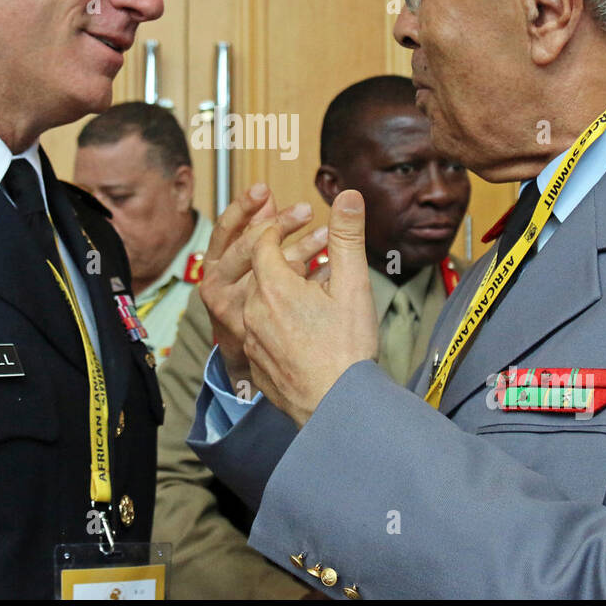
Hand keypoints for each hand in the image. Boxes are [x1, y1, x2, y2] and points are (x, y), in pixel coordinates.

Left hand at [242, 189, 378, 426]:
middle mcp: (253, 312)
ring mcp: (252, 341)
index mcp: (273, 287)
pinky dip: (275, 322)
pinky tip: (301, 328)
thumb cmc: (347, 348)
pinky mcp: (256, 366)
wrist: (337, 409)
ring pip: (259, 304)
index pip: (263, 244)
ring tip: (307, 293)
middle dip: (279, 259)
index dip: (277, 229)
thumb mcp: (353, 285)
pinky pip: (260, 334)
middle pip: (259, 273)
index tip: (291, 224)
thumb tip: (348, 196)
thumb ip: (347, 237)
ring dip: (278, 293)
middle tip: (303, 256)